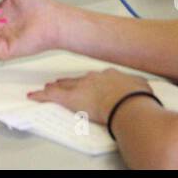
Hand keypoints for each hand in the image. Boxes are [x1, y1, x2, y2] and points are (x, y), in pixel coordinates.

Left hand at [29, 69, 158, 125]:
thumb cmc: (136, 97)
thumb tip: (143, 88)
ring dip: (56, 87)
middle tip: (61, 82)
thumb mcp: (142, 88)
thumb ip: (139, 86)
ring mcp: (81, 87)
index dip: (90, 81)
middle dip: (69, 81)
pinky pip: (51, 96)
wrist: (127, 102)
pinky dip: (41, 96)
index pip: (96, 77)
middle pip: (77, 79)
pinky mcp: (71, 98)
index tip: (89, 83)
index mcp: (110, 75)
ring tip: (48, 87)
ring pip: (64, 86)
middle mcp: (93, 78)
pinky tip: (33, 95)